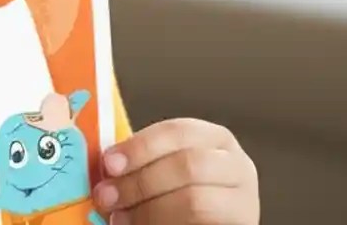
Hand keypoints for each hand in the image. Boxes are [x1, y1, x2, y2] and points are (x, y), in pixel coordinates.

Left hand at [91, 118, 258, 224]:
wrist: (198, 220)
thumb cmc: (174, 193)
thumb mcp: (160, 169)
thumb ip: (139, 163)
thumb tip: (103, 164)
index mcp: (213, 139)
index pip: (178, 131)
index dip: (141, 146)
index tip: (109, 162)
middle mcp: (236, 165)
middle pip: (188, 165)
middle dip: (141, 181)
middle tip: (107, 196)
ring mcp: (243, 200)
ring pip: (195, 201)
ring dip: (149, 210)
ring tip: (120, 219)